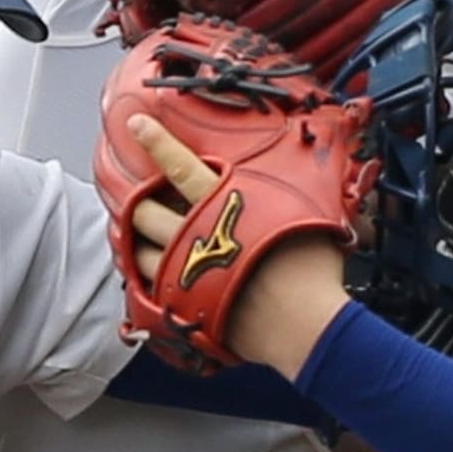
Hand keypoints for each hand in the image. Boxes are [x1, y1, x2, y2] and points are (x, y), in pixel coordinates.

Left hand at [122, 113, 351, 373]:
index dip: (157, 142)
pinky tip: (149, 274)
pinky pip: (147, 287)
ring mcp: (185, 272)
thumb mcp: (311, 214)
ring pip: (140, 249)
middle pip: (147, 209)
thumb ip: (296, 192)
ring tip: (136, 234)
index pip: (181, 166)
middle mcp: (197, 235)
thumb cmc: (312, 270)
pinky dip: (143, 276)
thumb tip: (318, 168)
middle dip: (136, 198)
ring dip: (134, 239)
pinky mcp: (182, 305)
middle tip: (135, 192)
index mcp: (226, 205)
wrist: (303, 326)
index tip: (136, 125)